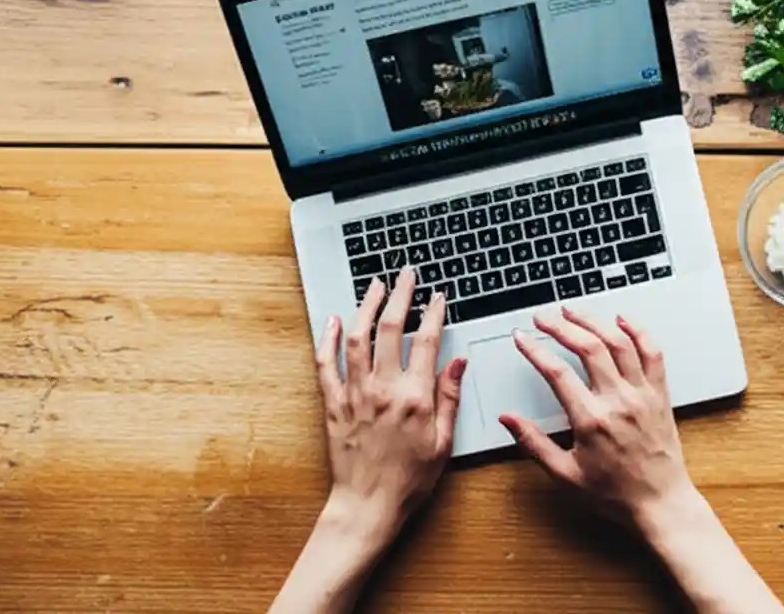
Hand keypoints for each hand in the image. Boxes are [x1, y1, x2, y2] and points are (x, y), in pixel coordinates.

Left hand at [270, 267, 465, 613]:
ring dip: (366, 306)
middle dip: (400, 295)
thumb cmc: (409, 481)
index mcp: (415, 398)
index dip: (434, 313)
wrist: (368, 506)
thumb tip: (457, 361)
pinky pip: (326, 364)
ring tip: (374, 286)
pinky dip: (328, 338)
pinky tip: (333, 320)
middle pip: (391, 328)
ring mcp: (355, 394)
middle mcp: (383, 389)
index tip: (438, 297)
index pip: (426, 341)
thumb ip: (449, 397)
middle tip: (406, 275)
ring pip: (357, 337)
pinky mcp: (333, 405)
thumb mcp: (443, 442)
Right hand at [500, 308, 697, 528]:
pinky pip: (652, 353)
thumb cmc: (613, 494)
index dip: (535, 350)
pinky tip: (622, 319)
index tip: (521, 338)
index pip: (557, 373)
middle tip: (542, 317)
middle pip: (588, 347)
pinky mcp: (660, 395)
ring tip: (573, 310)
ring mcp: (642, 395)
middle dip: (561, 326)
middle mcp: (618, 401)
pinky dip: (638, 331)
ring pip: (619, 343)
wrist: (660, 503)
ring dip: (594, 321)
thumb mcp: (564, 475)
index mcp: (591, 421)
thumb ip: (533, 443)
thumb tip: (508, 418)